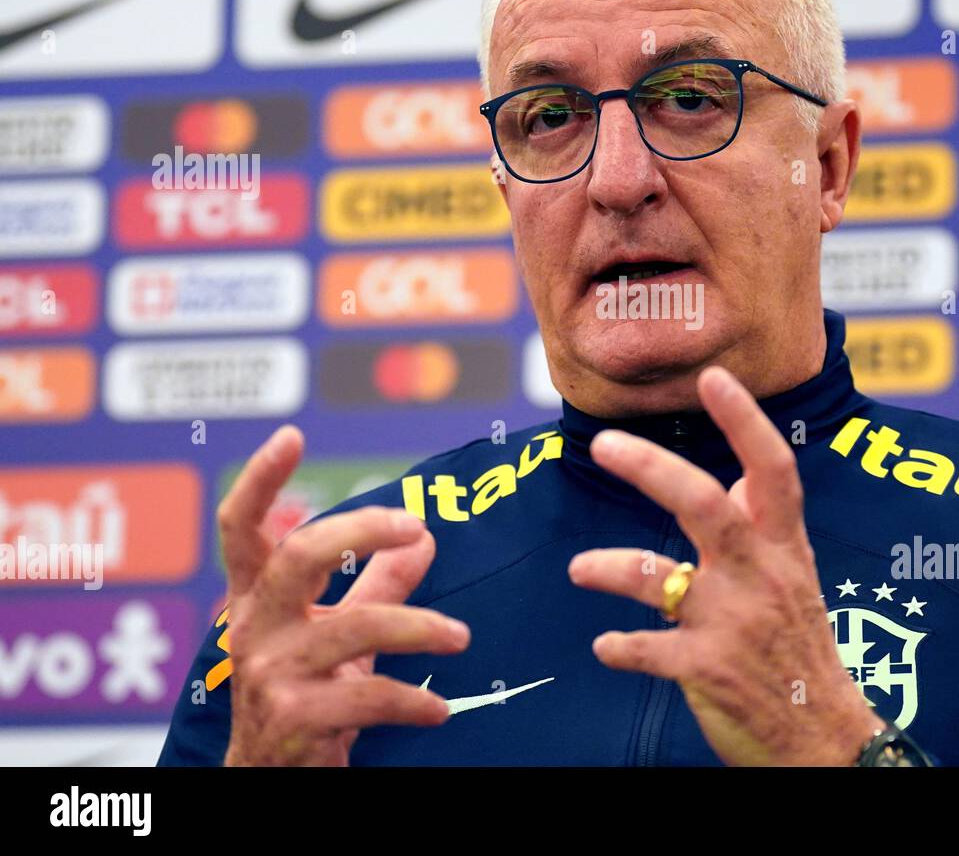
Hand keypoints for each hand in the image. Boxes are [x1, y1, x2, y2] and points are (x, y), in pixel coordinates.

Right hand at [217, 425, 469, 765]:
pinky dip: (414, 701)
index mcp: (255, 599)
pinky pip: (370, 696)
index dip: (260, 480)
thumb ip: (375, 585)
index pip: (241, 529)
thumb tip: (426, 537)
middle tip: (416, 527)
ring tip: (460, 637)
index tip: (290, 436)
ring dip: (420, 628)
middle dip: (362, 531)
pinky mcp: (297, 720)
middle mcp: (254, 629)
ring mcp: (271, 674)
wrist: (270, 779)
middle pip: (299, 557)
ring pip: (357, 628)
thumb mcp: (335, 634)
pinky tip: (438, 709)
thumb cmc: (304, 694)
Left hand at [568, 366, 883, 765]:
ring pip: (658, 577)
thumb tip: (736, 479)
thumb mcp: (797, 580)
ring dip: (609, 568)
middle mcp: (760, 577)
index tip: (713, 377)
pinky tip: (606, 646)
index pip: (773, 471)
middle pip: (703, 505)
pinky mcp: (707, 670)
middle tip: (607, 444)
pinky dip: (618, 647)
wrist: (826, 742)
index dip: (744, 421)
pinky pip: (645, 649)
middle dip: (651, 469)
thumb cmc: (802, 651)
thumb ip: (764, 530)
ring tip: (578, 570)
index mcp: (785, 549)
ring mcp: (732, 624)